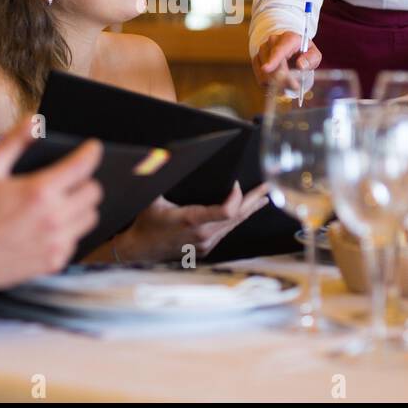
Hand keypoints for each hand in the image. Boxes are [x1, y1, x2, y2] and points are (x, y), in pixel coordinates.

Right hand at [0, 116, 101, 300]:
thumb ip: (13, 142)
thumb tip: (35, 121)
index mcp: (38, 192)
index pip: (83, 167)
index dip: (92, 152)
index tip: (93, 148)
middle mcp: (53, 218)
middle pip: (93, 191)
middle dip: (84, 180)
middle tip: (70, 179)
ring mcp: (55, 242)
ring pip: (91, 216)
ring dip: (81, 206)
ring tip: (61, 202)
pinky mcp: (55, 261)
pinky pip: (78, 239)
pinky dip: (70, 230)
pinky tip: (50, 226)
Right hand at [114, 182, 270, 262]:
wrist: (140, 250)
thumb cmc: (145, 223)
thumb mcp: (151, 198)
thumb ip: (161, 177)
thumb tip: (163, 157)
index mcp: (191, 220)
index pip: (226, 211)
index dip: (236, 197)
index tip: (235, 184)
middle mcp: (202, 234)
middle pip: (236, 217)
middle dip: (253, 200)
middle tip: (267, 187)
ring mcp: (205, 243)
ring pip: (234, 225)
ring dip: (248, 210)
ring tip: (262, 198)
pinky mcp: (205, 248)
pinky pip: (226, 232)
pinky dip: (236, 219)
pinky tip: (243, 213)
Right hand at [252, 31, 322, 87]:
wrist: (290, 48)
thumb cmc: (303, 51)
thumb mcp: (314, 53)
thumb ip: (311, 58)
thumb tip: (300, 65)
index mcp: (288, 39)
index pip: (278, 50)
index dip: (272, 60)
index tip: (266, 69)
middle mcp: (272, 42)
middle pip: (272, 66)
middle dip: (283, 80)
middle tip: (295, 87)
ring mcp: (262, 51)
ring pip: (264, 74)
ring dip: (277, 85)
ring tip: (289, 85)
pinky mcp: (256, 61)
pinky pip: (260, 78)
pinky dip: (270, 86)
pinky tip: (279, 84)